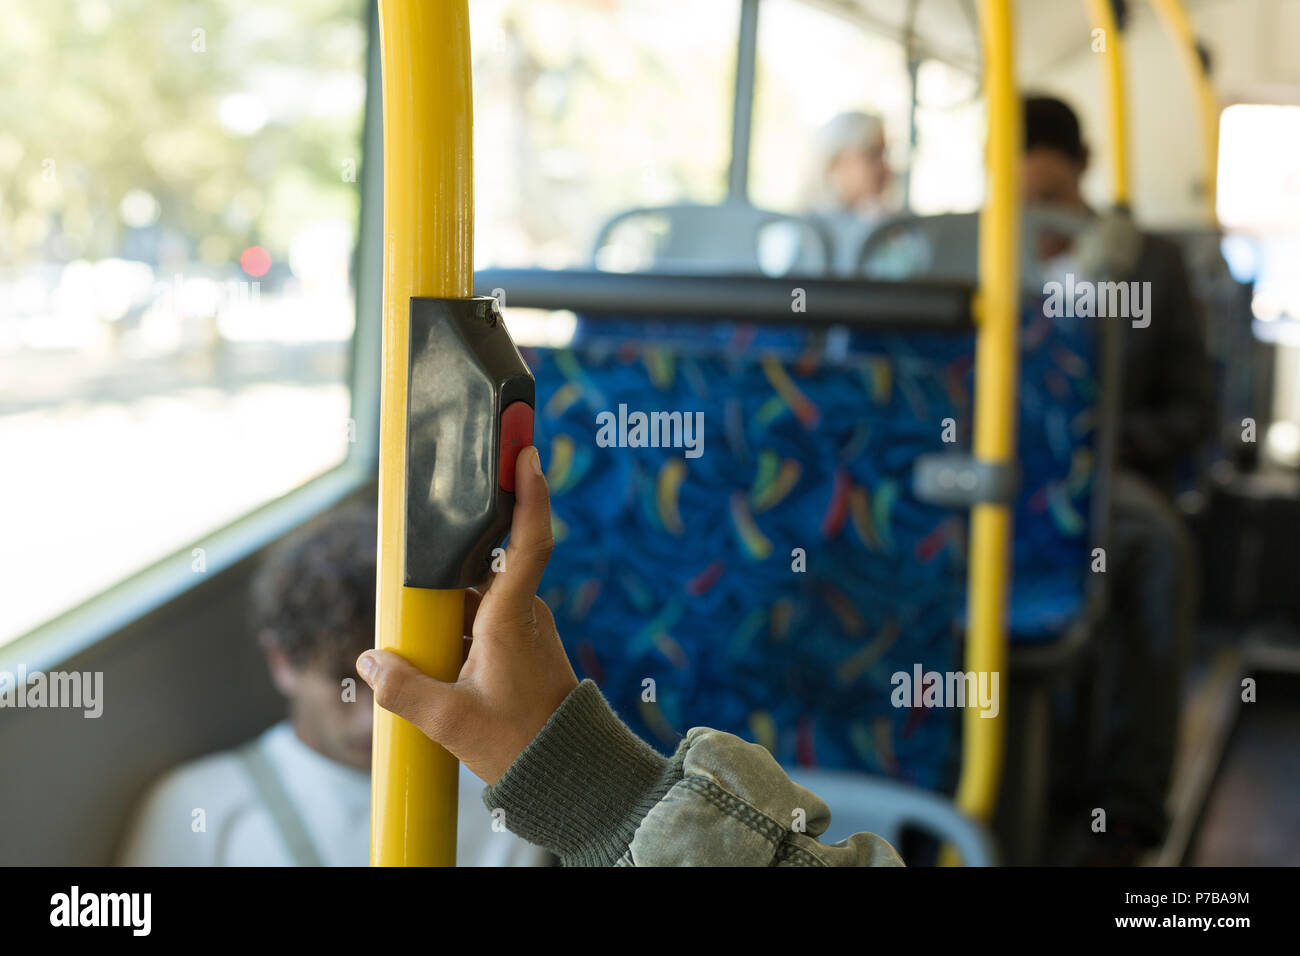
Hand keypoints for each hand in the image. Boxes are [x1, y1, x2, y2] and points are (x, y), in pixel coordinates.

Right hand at [357, 445, 578, 784]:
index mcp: (512, 616)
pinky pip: (484, 620)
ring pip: (479, 598)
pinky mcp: (521, 645)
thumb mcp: (450, 721)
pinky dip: (458, 628)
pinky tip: (438, 660)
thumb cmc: (516, 744)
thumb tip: (369, 660)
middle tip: (422, 590)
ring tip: (429, 651)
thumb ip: (403, 688)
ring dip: (450, 611)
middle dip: (447, 571)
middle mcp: (524, 612)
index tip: (527, 454)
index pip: (530, 540)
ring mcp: (525, 627)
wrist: (563, 773)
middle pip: (483, 567)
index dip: (531, 493)